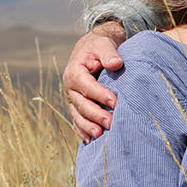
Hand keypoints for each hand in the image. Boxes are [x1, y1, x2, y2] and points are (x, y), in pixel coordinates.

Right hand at [64, 23, 125, 140]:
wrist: (91, 51)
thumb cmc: (99, 48)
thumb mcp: (103, 45)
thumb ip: (109, 54)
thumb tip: (115, 64)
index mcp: (75, 72)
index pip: (86, 85)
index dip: (99, 94)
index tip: (115, 102)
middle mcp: (70, 87)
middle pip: (81, 104)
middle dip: (96, 115)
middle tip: (111, 123)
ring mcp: (72, 99)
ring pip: (78, 115)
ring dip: (88, 127)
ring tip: (100, 136)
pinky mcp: (77, 106)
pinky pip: (77, 120)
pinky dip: (82, 131)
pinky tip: (91, 141)